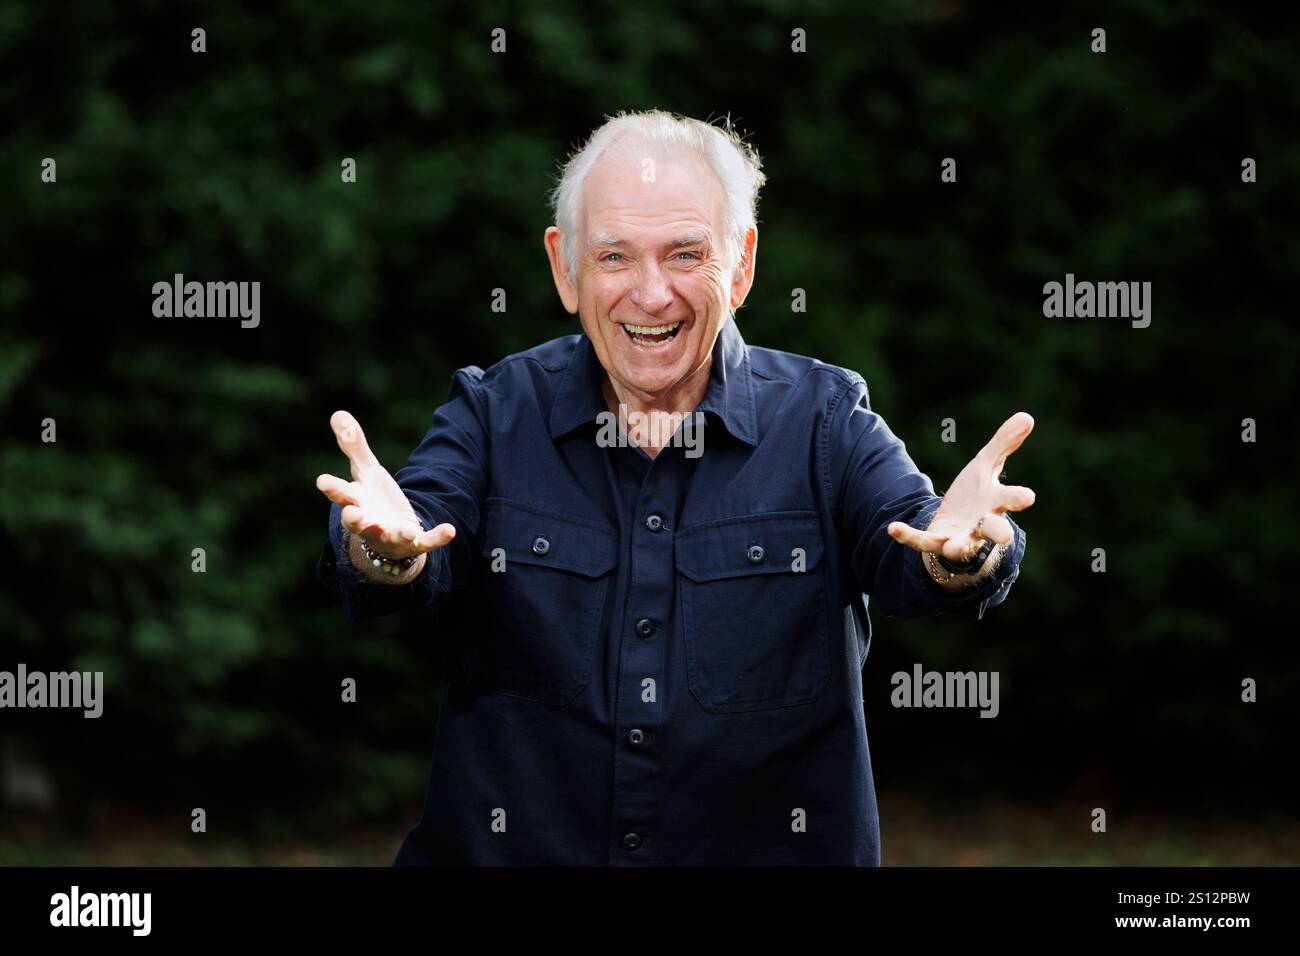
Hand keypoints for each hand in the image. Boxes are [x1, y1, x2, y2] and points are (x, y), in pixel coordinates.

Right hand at [314, 410, 455, 559]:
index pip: (340, 494)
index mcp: (355, 501)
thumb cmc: (373, 497)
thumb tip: (338, 413)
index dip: (332, 488)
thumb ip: (353, 445)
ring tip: (406, 530)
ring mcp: (389, 535)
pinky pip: (425, 542)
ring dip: (397, 534)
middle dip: (353, 518)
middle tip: (352, 512)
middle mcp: (368, 522)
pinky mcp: (412, 543)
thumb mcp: (366, 470)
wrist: (391, 531)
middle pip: (356, 522)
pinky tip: (450, 530)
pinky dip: (436, 537)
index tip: (322, 481)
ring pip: (389, 537)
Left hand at [887, 412, 1036, 561]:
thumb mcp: (986, 466)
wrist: (957, 522)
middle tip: (1005, 536)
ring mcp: (959, 536)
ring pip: (961, 545)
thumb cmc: (978, 493)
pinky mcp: (936, 541)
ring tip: (951, 547)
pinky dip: (908, 536)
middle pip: (994, 529)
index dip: (1018, 498)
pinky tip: (892, 528)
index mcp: (996, 502)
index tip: (1027, 496)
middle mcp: (982, 524)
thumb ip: (1003, 443)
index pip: (1011, 499)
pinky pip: (921, 542)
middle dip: (999, 531)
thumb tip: (1027, 416)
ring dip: (956, 546)